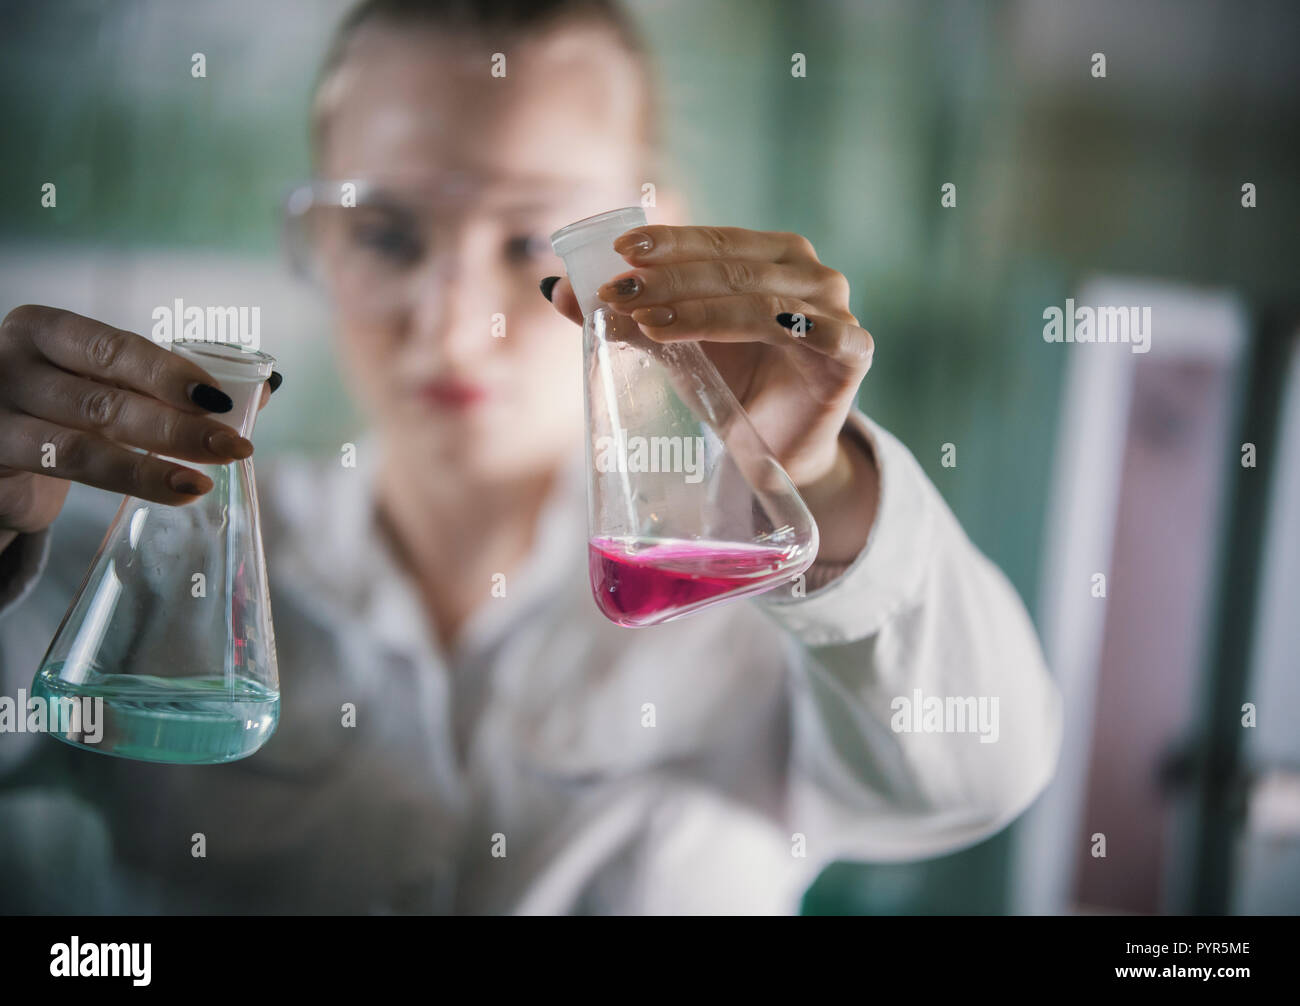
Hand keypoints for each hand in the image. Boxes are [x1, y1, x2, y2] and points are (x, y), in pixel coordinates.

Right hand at [0, 305, 266, 549]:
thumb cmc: (59, 412)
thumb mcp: (103, 387)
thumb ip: (170, 385)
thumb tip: (265, 389)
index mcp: (42, 331)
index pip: (112, 347)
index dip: (169, 373)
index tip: (222, 400)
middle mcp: (8, 366)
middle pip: (105, 397)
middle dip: (178, 424)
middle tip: (235, 445)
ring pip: (84, 445)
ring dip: (154, 464)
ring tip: (205, 482)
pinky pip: (65, 479)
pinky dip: (130, 484)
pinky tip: (174, 492)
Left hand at [545, 225, 873, 488]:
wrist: (778, 451)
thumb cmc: (732, 386)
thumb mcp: (674, 343)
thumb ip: (627, 311)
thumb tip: (555, 287)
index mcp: (776, 257)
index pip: (718, 239)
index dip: (669, 241)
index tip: (618, 249)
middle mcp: (813, 275)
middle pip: (735, 266)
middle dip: (670, 276)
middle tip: (615, 290)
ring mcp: (838, 312)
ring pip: (760, 298)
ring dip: (696, 304)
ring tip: (642, 318)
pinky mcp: (852, 353)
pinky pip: (803, 333)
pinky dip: (747, 330)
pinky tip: (694, 337)